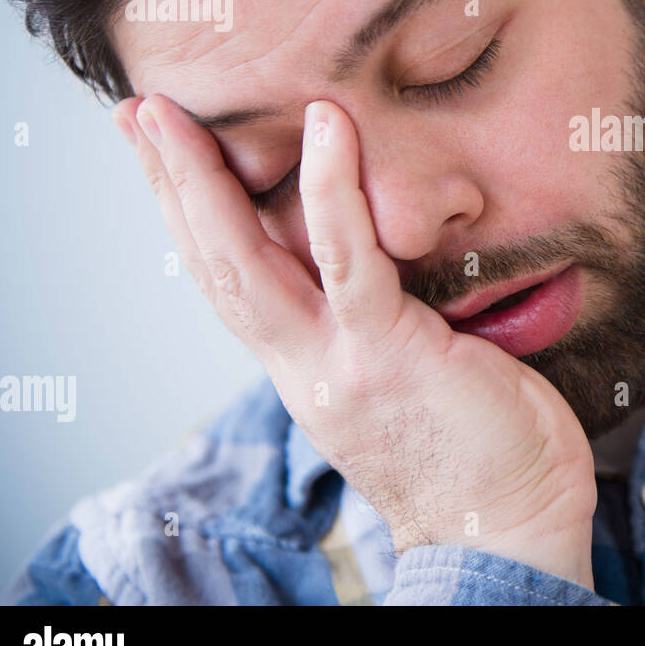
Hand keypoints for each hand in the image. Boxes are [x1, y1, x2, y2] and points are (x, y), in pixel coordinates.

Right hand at [112, 94, 596, 588]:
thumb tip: (386, 266)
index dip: (189, 217)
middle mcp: (304, 366)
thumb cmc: (479, 449)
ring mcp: (337, 362)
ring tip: (174, 114)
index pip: (231, 280)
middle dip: (168, 187)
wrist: (508, 532)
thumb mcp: (406, 378)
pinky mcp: (386, 354)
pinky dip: (332, 191)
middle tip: (135, 113)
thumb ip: (379, 324)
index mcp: (306, 368)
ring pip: (248, 262)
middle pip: (214, 266)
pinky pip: (350, 260)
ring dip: (201, 184)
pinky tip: (325, 127)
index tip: (161, 154)